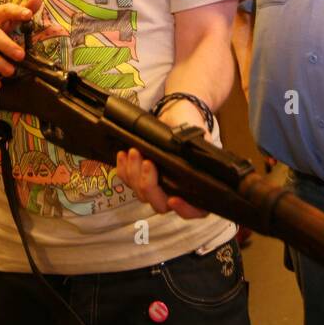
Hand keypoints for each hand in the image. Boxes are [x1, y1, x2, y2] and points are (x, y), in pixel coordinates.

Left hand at [115, 101, 209, 219]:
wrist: (177, 113)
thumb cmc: (191, 124)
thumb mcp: (199, 133)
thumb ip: (197, 148)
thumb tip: (190, 155)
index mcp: (198, 185)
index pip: (196, 210)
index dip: (185, 209)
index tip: (174, 199)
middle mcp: (178, 191)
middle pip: (161, 204)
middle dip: (149, 185)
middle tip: (147, 161)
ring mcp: (158, 186)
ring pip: (142, 194)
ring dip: (134, 175)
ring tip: (134, 151)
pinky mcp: (141, 177)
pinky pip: (129, 182)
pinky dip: (124, 170)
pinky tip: (124, 155)